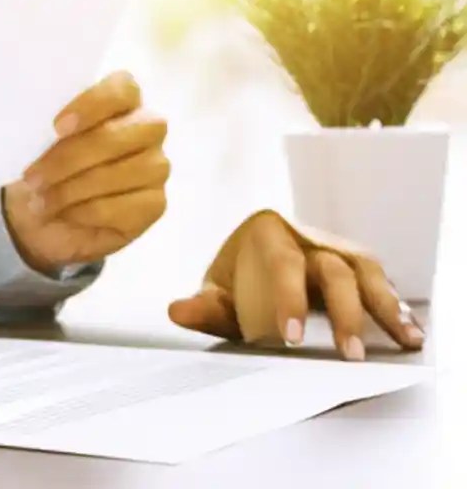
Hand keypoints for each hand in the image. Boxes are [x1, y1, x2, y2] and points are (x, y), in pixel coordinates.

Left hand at [3, 71, 169, 274]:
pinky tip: (66, 214)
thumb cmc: (44, 166)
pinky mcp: (155, 203)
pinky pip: (121, 207)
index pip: (122, 90)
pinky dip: (85, 212)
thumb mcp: (37, 141)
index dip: (90, 106)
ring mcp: (157, 166)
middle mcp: (148, 128)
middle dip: (67, 160)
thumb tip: (37, 121)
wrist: (43, 216)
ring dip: (70, 190)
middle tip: (32, 178)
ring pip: (117, 174)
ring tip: (41, 200)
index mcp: (123, 100)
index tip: (56, 128)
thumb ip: (48, 124)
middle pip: (115, 137)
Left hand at [168, 210, 425, 360]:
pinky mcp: (354, 264)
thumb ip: (203, 306)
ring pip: (366, 271)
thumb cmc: (236, 278)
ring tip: (403, 340)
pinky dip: (395, 306)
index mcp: (266, 232)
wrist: (254, 259)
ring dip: (384, 306)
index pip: (282, 264)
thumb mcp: (217, 291)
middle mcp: (306, 236)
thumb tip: (177, 311)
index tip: (291, 336)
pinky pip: (379, 281)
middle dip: (344, 312)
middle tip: (349, 354)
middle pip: (333, 268)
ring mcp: (334, 248)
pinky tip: (409, 333)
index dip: (289, 299)